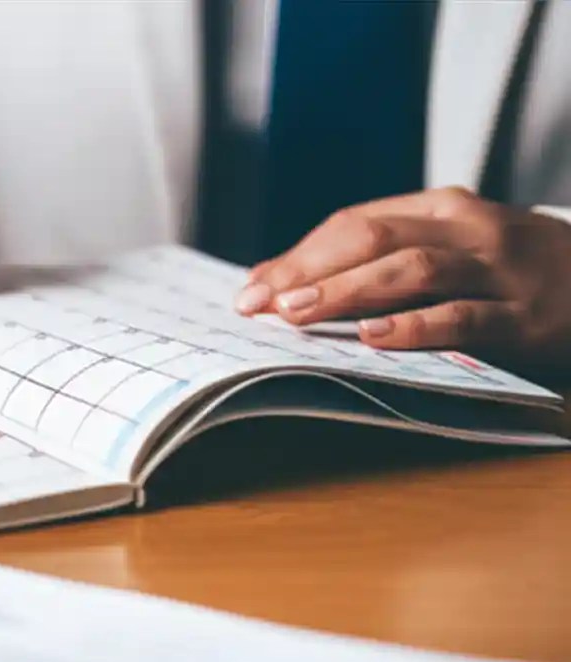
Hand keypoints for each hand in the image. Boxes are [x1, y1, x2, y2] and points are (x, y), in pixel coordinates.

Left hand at [234, 187, 570, 370]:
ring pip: (412, 270)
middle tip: (260, 302)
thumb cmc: (515, 273)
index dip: (299, 255)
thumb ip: (382, 259)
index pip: (355, 223)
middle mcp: (469, 229)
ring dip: (346, 291)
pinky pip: (463, 318)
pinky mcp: (525, 317)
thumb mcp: (455, 249)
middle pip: (374, 238)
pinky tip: (372, 336)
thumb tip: (284, 283)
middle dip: (309, 270)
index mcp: (443, 209)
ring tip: (298, 313)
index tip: (251, 289)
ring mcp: (500, 271)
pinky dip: (414, 327)